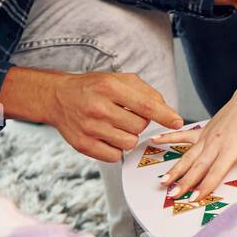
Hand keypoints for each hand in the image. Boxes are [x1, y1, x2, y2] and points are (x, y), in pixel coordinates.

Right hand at [47, 71, 183, 162]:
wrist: (58, 97)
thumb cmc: (95, 87)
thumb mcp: (119, 79)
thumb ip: (146, 92)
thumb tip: (168, 112)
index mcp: (110, 87)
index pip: (145, 105)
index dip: (164, 115)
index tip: (177, 122)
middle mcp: (99, 108)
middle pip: (140, 126)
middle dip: (140, 123)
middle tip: (127, 115)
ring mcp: (89, 128)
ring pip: (129, 143)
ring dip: (129, 136)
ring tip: (117, 125)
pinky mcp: (83, 145)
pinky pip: (115, 156)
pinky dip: (117, 149)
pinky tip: (108, 136)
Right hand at [152, 81, 236, 199]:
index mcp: (231, 146)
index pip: (216, 171)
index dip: (205, 185)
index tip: (195, 198)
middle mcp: (216, 142)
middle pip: (198, 166)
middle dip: (185, 182)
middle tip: (172, 195)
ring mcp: (207, 135)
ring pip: (188, 155)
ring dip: (175, 169)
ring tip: (163, 180)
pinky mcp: (203, 129)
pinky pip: (184, 135)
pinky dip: (169, 137)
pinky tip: (155, 140)